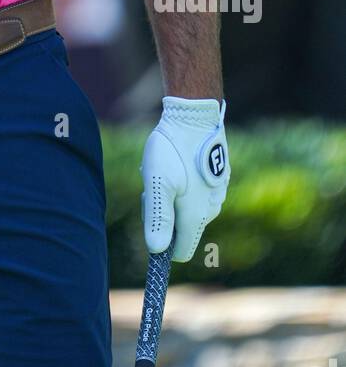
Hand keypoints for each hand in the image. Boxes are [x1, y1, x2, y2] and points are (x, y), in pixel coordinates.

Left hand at [140, 97, 229, 262]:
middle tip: (154, 184)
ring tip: (164, 169)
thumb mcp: (158, 182)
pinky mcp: (216, 180)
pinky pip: (193, 192)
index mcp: (196, 216)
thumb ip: (158, 217)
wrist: (194, 115)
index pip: (181, 251)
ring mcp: (215, 195)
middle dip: (163, 212)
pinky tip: (175, 161)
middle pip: (180, 228)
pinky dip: (181, 183)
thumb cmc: (174, 148)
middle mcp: (211, 210)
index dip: (163, 244)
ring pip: (185, 208)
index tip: (151, 219)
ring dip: (171, 195)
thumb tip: (156, 250)